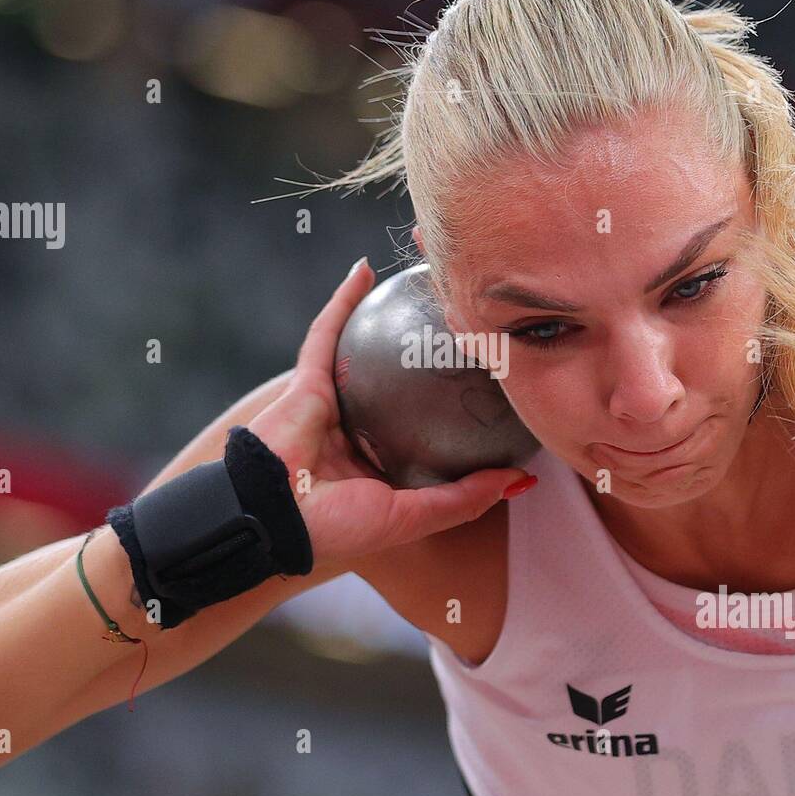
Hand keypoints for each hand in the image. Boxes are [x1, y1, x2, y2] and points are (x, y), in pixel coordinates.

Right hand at [248, 257, 534, 563]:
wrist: (272, 519)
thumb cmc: (340, 526)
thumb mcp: (415, 517)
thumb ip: (465, 497)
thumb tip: (522, 479)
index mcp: (382, 465)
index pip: (427, 427)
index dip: (457, 404)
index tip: (495, 381)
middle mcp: (359, 430)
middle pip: (401, 380)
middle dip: (426, 349)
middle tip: (463, 321)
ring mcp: (332, 402)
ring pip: (366, 347)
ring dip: (386, 312)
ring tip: (420, 281)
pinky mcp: (308, 379)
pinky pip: (329, 331)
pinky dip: (344, 299)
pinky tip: (366, 269)